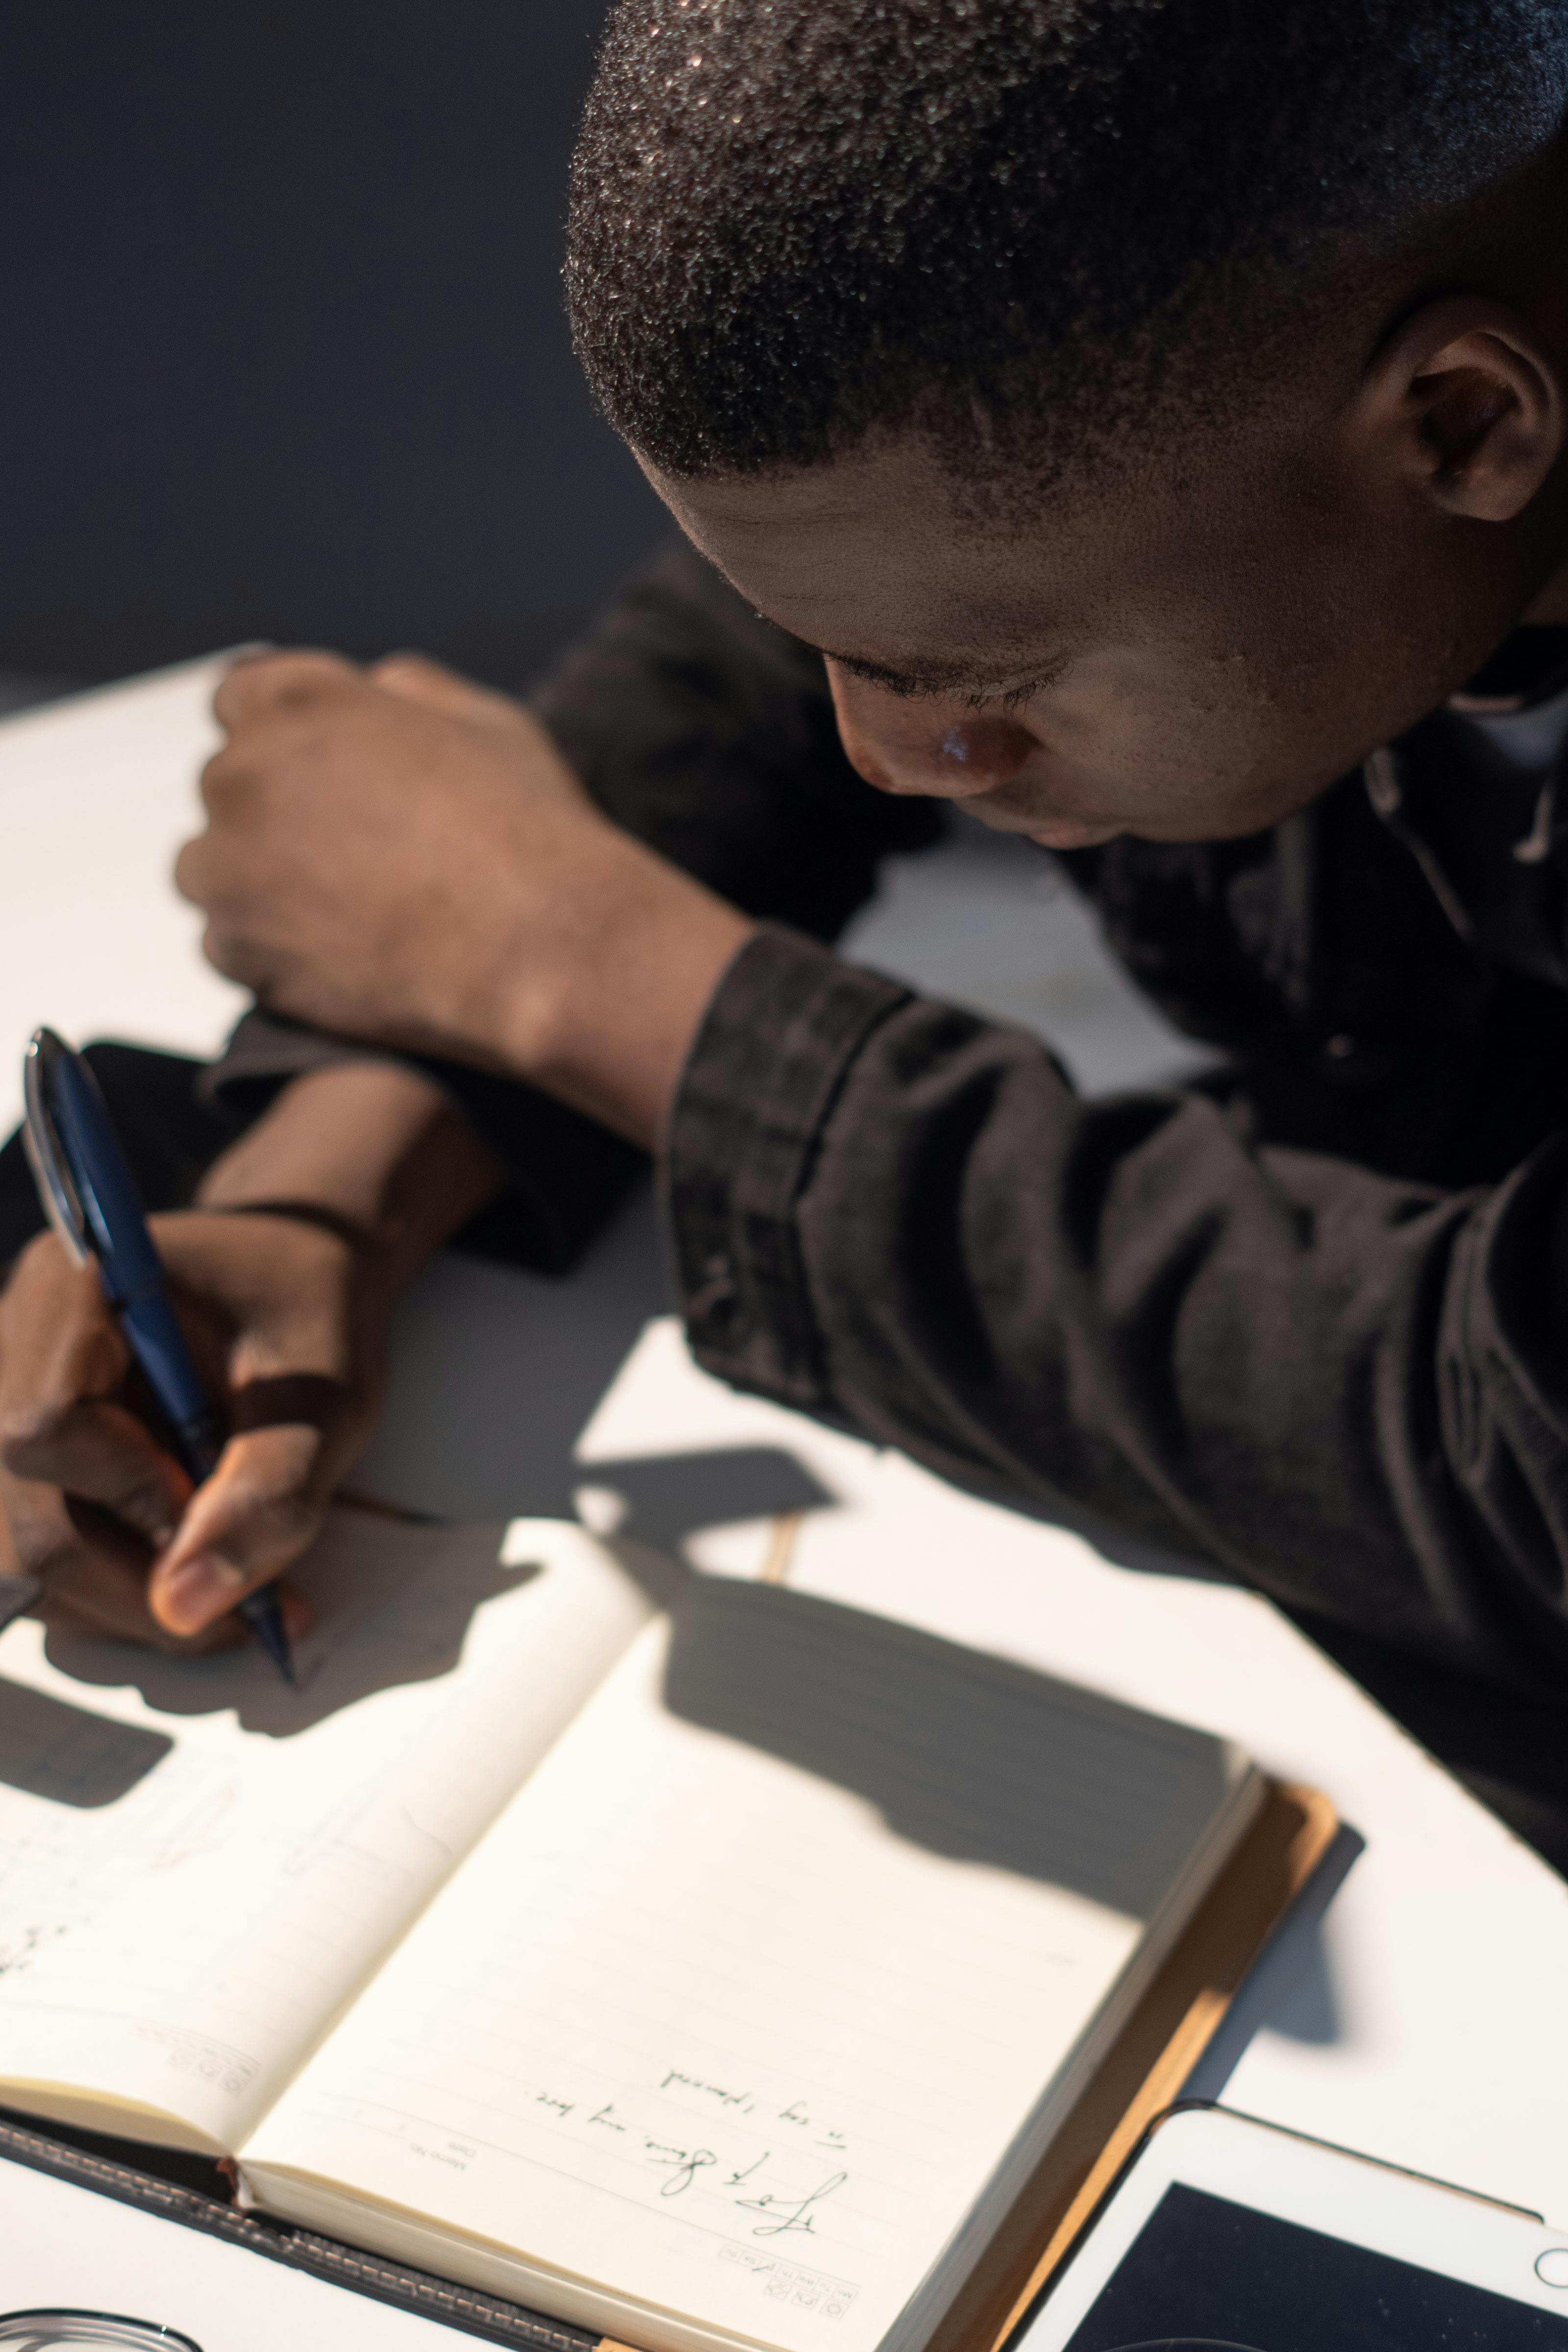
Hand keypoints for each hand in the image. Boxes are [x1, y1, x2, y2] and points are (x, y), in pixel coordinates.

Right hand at [0, 1056, 500, 1651]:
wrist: (289, 1285)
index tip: (221, 1519)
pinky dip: (122, 1592)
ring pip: (27, 1558)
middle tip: (258, 1610)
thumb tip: (185, 1606)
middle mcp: (10, 1349)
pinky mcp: (30, 1466)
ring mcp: (8, 1409)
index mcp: (72, 1291)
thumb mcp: (326, 1392)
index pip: (49, 1426)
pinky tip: (200, 1573)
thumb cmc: (310, 1310)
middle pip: (27, 1514)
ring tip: (242, 1596)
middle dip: (140, 1584)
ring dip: (134, 1603)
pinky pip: (46, 1560)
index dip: (131, 1497)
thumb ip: (268, 1491)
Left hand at [176, 650, 752, 1145]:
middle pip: (229, 784)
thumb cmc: (530, 832)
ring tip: (345, 907)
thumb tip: (374, 686)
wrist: (541, 953)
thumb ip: (412, 691)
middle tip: (356, 852)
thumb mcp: (488, 722)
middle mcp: (244, 773)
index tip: (324, 775)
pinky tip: (344, 954)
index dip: (285, 734)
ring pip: (211, 865)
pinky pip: (227, 941)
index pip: (240, 697)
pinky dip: (271, 947)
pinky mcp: (237, 949)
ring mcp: (230, 867)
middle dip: (277, 809)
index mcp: (300, 701)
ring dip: (258, 878)